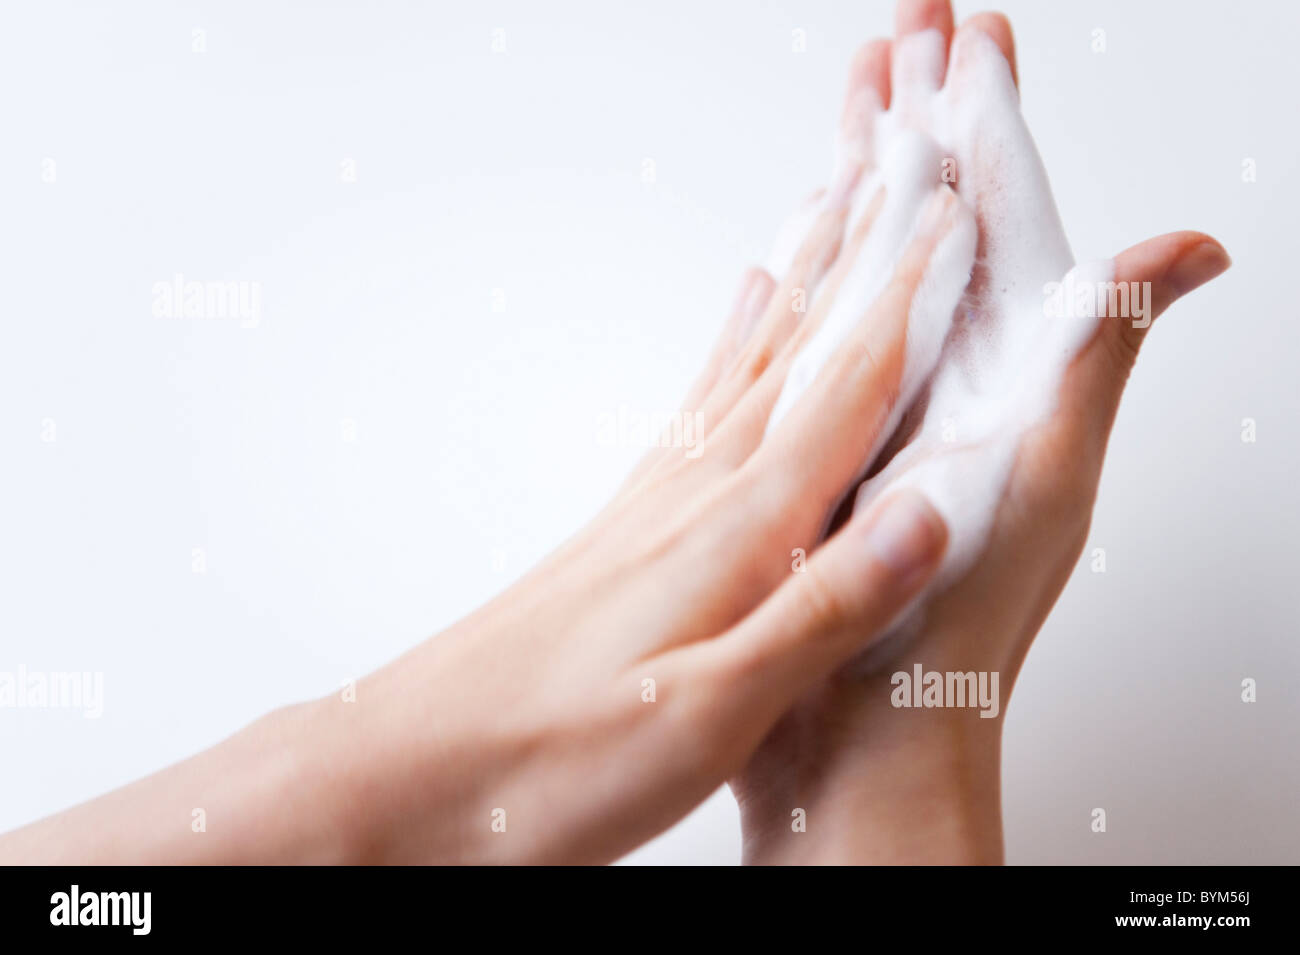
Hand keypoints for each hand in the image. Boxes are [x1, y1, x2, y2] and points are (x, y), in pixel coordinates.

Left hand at [0, 171, 974, 864]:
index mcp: (734, 533)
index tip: (953, 216)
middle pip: (797, 354)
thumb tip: (927, 516)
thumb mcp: (708, 712)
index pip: (843, 392)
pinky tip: (738, 331)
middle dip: (860, 259)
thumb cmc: (550, 759)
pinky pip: (696, 410)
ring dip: (799, 288)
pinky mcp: (625, 529)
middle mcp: (695, 497)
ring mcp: (654, 506)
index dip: (906, 300)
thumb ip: (821, 610)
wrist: (415, 770)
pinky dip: (732, 352)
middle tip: (899, 170)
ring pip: (747, 367)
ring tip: (830, 215)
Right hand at [732, 0, 1230, 863]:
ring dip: (870, 176)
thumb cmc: (948, 628)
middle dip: (922, 115)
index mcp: (1010, 368)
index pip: (1007, 205)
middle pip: (944, 215)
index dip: (987, 109)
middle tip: (902, 31)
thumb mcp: (1040, 479)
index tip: (968, 29)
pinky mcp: (837, 452)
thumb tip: (1196, 248)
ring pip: (885, 261)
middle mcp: (956, 379)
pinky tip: (804, 251)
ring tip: (853, 103)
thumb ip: (1097, 356)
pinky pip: (831, 336)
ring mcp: (894, 412)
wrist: (863, 737)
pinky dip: (820, 277)